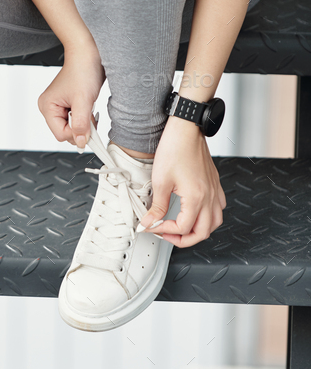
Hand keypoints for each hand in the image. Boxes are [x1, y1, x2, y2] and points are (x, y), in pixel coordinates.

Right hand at [37, 42, 104, 147]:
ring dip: (84, 123)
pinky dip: (85, 119)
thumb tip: (81, 142)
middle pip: (65, 132)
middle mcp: (50, 107)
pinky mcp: (68, 105)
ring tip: (89, 109)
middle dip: (80, 128)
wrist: (89, 54)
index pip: (60, 133)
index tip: (91, 132)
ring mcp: (59, 106)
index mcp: (47, 106)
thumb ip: (81, 124)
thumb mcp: (83, 100)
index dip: (76, 134)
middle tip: (91, 118)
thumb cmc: (82, 70)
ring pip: (72, 127)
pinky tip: (89, 108)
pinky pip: (76, 120)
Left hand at [139, 116, 226, 247]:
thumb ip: (156, 206)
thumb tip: (149, 221)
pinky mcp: (215, 184)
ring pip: (214, 223)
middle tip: (166, 235)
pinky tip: (196, 213)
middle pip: (202, 233)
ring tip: (181, 229)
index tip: (152, 225)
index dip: (164, 230)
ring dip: (198, 231)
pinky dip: (208, 217)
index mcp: (196, 198)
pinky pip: (218, 208)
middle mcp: (209, 197)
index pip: (182, 228)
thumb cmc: (175, 149)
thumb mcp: (160, 180)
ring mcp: (214, 191)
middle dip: (183, 239)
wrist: (186, 129)